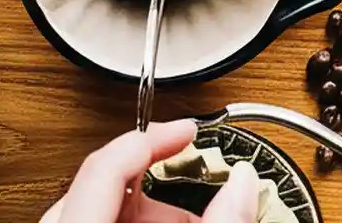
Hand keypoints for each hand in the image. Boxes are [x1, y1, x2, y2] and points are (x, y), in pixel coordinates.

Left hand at [40, 120, 259, 222]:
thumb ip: (217, 220)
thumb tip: (244, 182)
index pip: (105, 164)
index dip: (151, 136)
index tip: (186, 128)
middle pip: (102, 182)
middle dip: (158, 183)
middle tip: (197, 192)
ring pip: (102, 205)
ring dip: (153, 209)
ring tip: (194, 222)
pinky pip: (97, 222)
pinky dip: (137, 222)